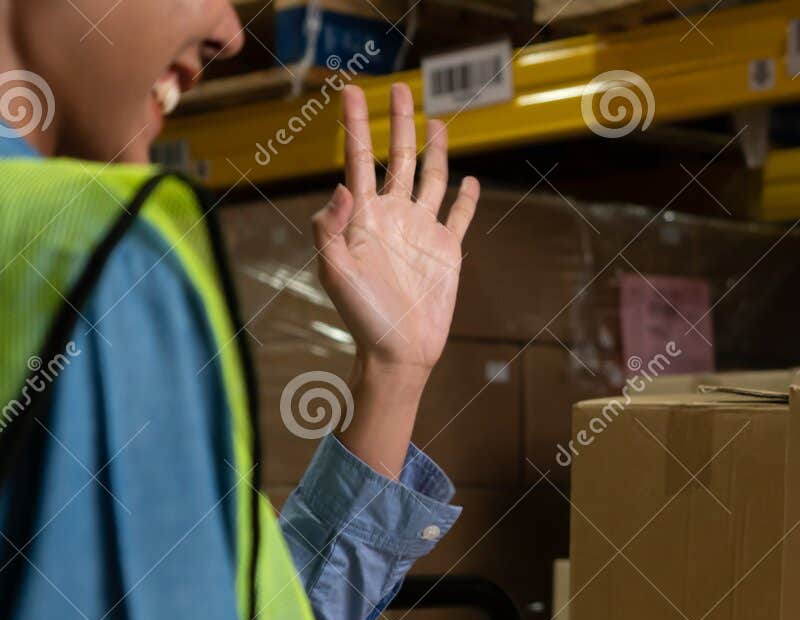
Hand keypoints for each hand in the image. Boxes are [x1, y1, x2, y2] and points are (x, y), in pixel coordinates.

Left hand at [311, 83, 479, 477]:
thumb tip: (341, 187)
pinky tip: (469, 181)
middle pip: (398, 157)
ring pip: (431, 179)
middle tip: (397, 88)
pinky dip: (466, 198)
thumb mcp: (335, 272)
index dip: (356, 126)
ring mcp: (422, 231)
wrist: (399, 351)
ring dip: (434, 150)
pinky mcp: (448, 250)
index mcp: (364, 216)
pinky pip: (458, 217)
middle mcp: (394, 216)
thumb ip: (330, 228)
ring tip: (435, 121)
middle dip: (397, 123)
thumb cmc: (361, 316)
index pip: (359, 160)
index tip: (351, 93)